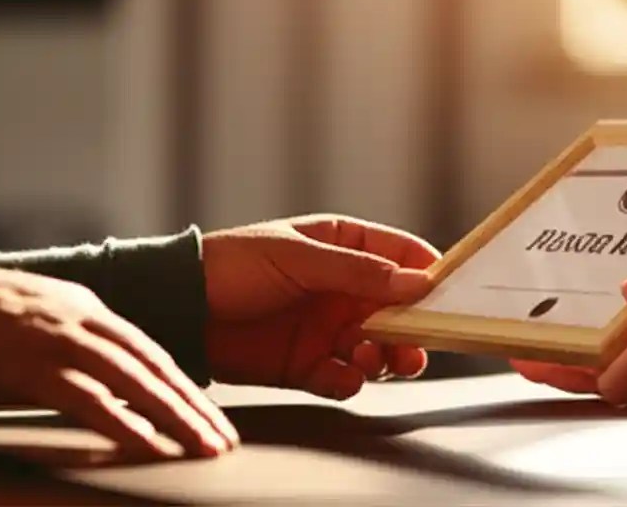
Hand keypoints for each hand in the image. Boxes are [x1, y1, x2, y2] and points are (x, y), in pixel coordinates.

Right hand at [0, 245, 236, 458]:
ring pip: (134, 382)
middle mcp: (83, 319)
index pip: (150, 352)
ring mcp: (58, 339)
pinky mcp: (29, 363)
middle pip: (155, 367)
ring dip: (175, 418)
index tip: (208, 415)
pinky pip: (89, 399)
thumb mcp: (30, 330)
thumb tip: (96, 392)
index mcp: (86, 310)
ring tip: (203, 449)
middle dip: (195, 407)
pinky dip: (124, 424)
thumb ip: (68, 353)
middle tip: (223, 441)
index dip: (183, 386)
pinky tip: (150, 446)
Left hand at [201, 214, 438, 399]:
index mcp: (344, 246)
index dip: (429, 273)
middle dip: (413, 328)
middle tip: (414, 343)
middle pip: (400, 309)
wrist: (178, 311)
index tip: (448, 294)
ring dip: (384, 356)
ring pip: (379, 347)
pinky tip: (340, 374)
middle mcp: (343, 288)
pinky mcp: (308, 364)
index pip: (402, 255)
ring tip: (370, 356)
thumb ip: (358, 271)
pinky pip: (345, 377)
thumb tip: (418, 280)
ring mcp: (328, 327)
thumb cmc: (233, 266)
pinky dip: (349, 379)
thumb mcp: (298, 256)